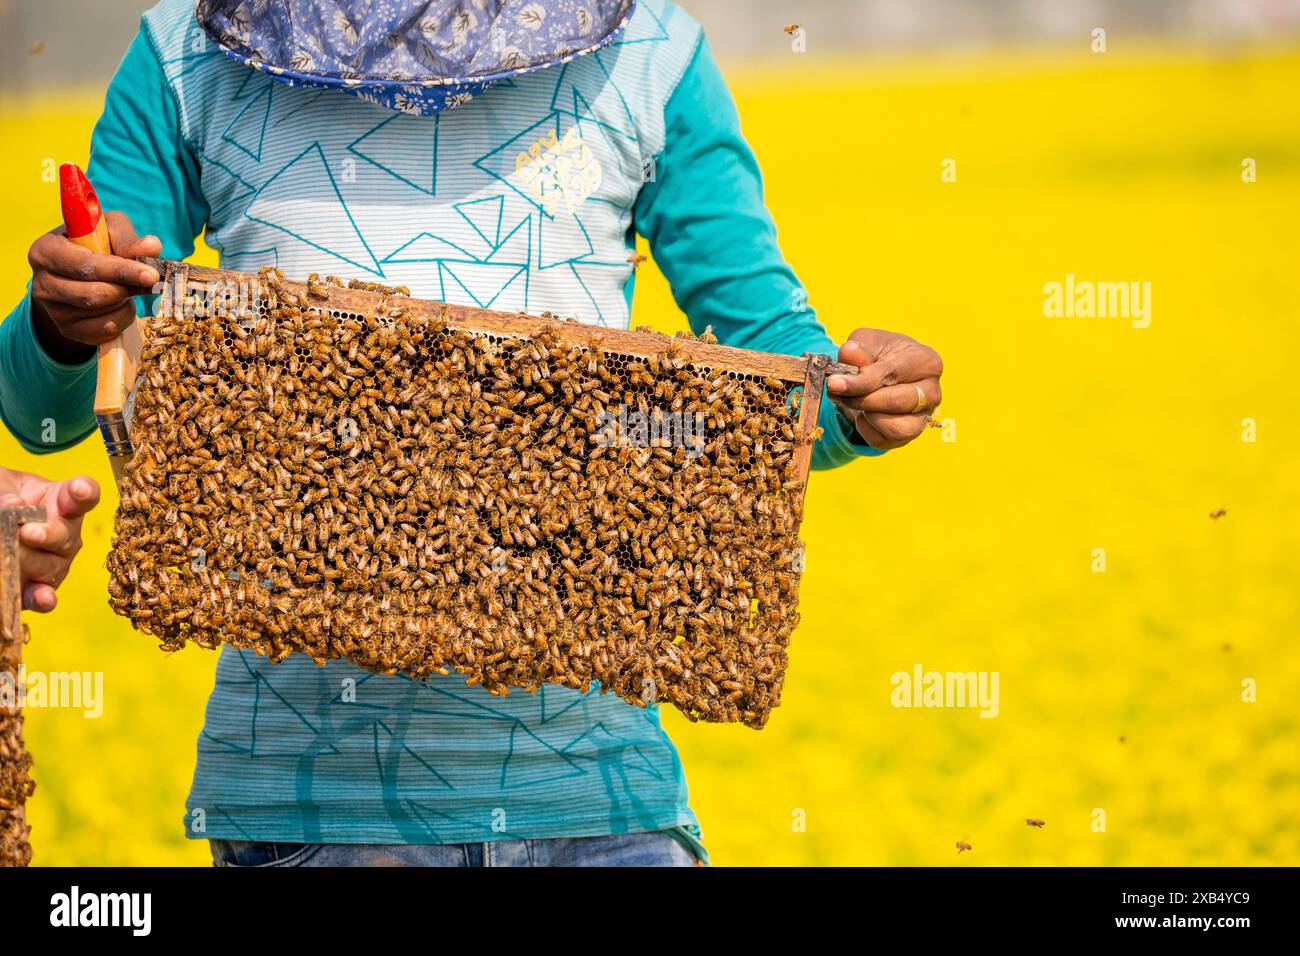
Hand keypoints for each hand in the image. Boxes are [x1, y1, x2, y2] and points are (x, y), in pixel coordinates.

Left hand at [0, 468, 99, 611]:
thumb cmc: (2, 499)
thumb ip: (5, 493)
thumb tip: (13, 506)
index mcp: (61, 501)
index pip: (82, 496)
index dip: (84, 493)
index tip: (79, 490)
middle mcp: (66, 533)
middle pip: (66, 536)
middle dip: (48, 535)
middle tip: (26, 532)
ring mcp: (55, 563)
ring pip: (50, 567)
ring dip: (27, 561)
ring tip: (6, 555)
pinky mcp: (37, 588)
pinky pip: (44, 596)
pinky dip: (44, 599)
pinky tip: (43, 599)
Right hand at [27, 211, 159, 360]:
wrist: (77, 275)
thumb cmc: (94, 244)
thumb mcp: (109, 232)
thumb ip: (128, 239)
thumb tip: (152, 246)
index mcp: (45, 251)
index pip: (85, 266)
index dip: (120, 271)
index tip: (151, 274)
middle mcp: (42, 283)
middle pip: (94, 293)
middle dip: (128, 287)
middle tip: (152, 281)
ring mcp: (53, 310)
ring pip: (103, 311)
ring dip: (125, 299)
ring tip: (127, 287)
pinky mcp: (68, 330)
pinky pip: (107, 329)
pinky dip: (124, 317)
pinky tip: (121, 303)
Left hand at [826, 328, 942, 449]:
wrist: (881, 374)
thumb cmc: (878, 354)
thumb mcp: (866, 342)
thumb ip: (858, 347)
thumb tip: (850, 353)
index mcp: (926, 362)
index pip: (892, 374)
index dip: (861, 381)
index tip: (834, 382)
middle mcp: (932, 392)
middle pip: (896, 402)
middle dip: (861, 399)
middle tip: (836, 391)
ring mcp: (924, 417)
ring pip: (894, 428)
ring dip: (866, 416)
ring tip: (852, 400)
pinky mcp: (910, 435)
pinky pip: (882, 440)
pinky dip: (865, 428)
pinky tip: (862, 412)